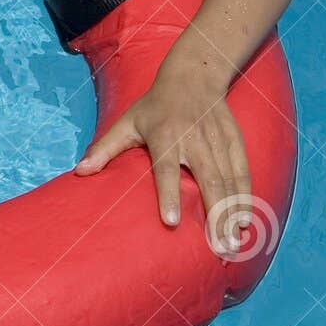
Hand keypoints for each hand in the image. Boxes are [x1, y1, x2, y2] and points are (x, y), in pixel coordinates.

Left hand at [72, 73, 250, 252]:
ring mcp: (218, 141)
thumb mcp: (127, 122)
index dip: (168, 195)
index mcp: (165, 136)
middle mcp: (195, 140)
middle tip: (217, 249)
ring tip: (232, 244)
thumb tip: (79, 172)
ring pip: (229, 182)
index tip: (171, 222)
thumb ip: (105, 148)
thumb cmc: (154, 106)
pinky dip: (246, 198)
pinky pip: (243, 174)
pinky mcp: (235, 141)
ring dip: (233, 214)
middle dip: (215, 216)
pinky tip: (246, 222)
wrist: (194, 76)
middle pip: (208, 181)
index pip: (166, 169)